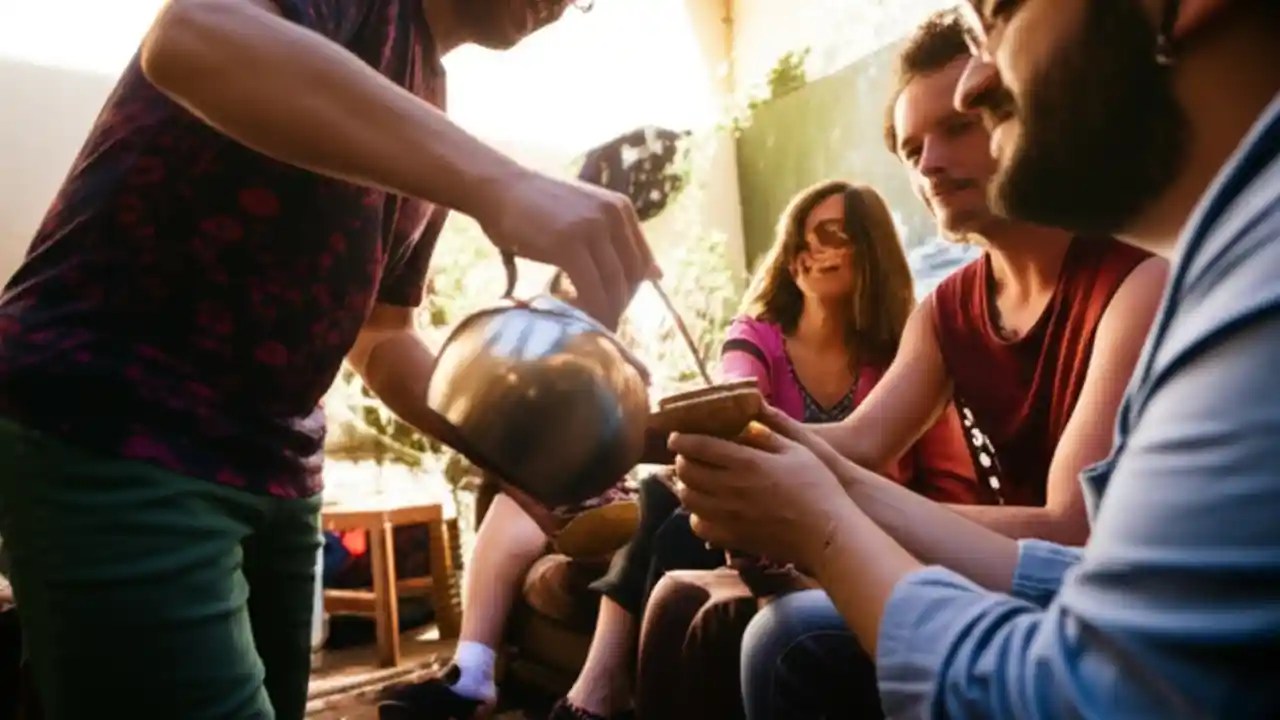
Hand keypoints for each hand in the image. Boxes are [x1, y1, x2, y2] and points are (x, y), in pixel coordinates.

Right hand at [475, 169, 657, 329]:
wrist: (498, 187)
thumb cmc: (537, 206)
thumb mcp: (587, 215)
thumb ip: (618, 241)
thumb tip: (657, 275)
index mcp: (621, 209)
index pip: (642, 262)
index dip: (630, 292)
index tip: (613, 309)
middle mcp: (613, 215)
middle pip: (631, 275)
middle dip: (619, 306)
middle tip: (603, 325)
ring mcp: (592, 227)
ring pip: (613, 284)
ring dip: (607, 312)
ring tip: (593, 330)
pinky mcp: (568, 243)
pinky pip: (590, 287)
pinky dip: (590, 310)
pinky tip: (579, 320)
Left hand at [669, 419, 852, 572]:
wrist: (827, 534)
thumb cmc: (818, 487)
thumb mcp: (798, 450)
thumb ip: (769, 433)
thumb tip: (748, 420)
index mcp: (747, 462)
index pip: (699, 447)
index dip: (681, 439)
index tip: (676, 436)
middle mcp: (732, 488)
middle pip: (687, 472)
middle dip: (681, 460)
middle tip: (686, 456)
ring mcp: (730, 515)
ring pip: (688, 499)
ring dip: (685, 486)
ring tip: (692, 480)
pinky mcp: (734, 538)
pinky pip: (700, 527)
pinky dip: (696, 515)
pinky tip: (707, 509)